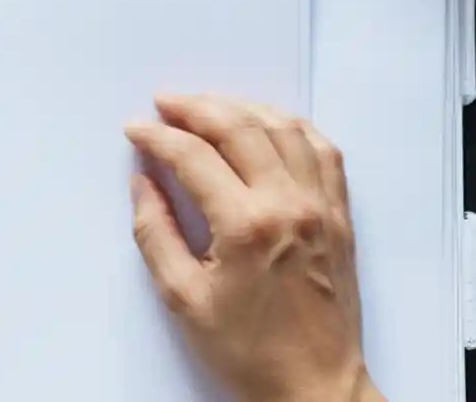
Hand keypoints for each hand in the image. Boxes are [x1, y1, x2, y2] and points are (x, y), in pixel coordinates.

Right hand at [126, 94, 383, 401]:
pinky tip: (269, 123)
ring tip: (209, 105)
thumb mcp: (183, 298)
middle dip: (195, 107)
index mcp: (245, 226)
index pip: (193, 156)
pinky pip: (323, 150)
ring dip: (242, 107)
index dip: (158, 136)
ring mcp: (319, 205)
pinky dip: (292, 126)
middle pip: (238, 127)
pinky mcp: (339, 214)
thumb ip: (155, 232)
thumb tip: (143, 181)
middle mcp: (287, 204)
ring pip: (282, 127)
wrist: (315, 385)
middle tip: (165, 103)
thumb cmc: (248, 351)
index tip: (136, 130)